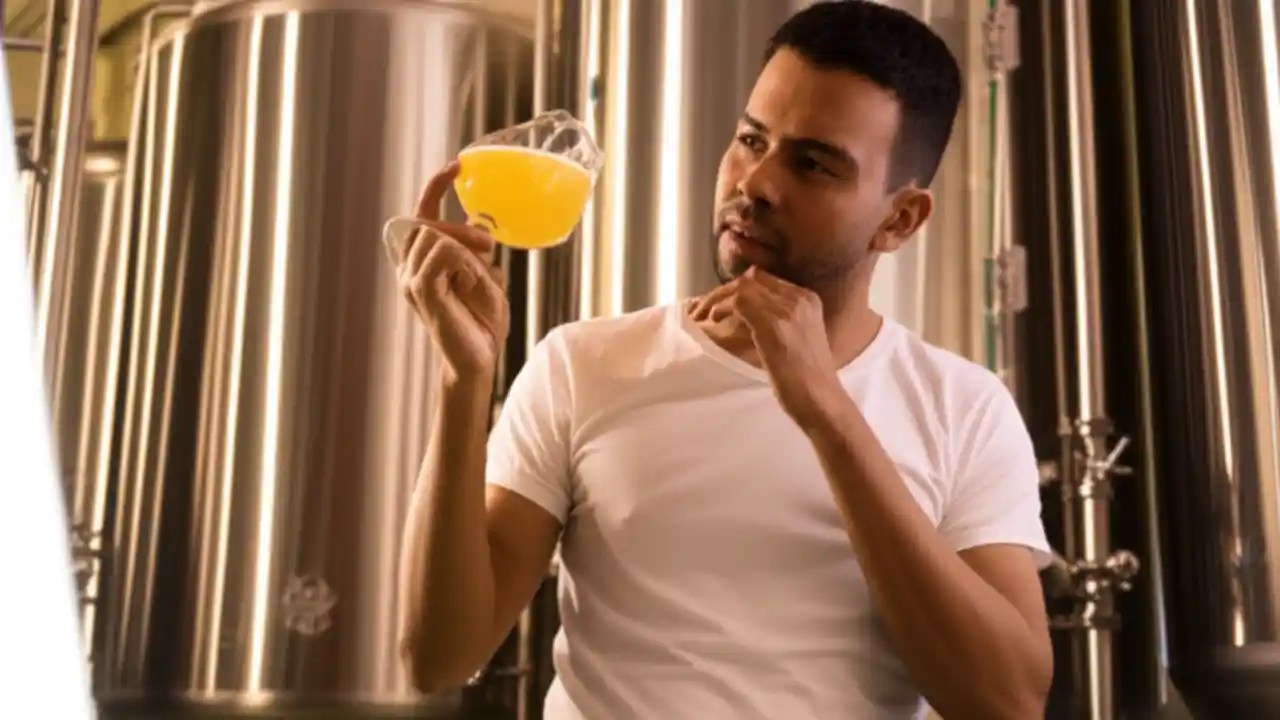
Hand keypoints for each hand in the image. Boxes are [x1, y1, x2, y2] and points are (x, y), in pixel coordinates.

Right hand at [395, 162, 509, 385]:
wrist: (479, 356)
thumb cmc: (480, 320)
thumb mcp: (484, 276)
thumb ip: (475, 251)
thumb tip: (481, 227)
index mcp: (422, 260)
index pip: (422, 212)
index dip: (436, 185)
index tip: (458, 165)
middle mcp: (409, 267)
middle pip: (429, 220)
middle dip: (462, 228)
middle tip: (488, 246)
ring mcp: (410, 279)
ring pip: (436, 234)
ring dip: (466, 252)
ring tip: (478, 280)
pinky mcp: (420, 290)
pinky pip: (441, 253)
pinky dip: (463, 264)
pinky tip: (470, 285)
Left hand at [719, 268, 846, 429]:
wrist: (822, 401)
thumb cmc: (808, 381)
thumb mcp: (799, 340)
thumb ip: (781, 323)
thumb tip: (750, 319)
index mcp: (808, 300)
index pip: (766, 279)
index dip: (740, 288)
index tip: (724, 303)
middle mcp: (800, 298)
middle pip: (752, 279)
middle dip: (724, 290)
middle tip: (706, 307)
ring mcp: (787, 310)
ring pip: (742, 288)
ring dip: (717, 298)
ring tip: (704, 314)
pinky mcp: (772, 325)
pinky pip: (739, 302)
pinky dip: (721, 308)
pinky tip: (713, 320)